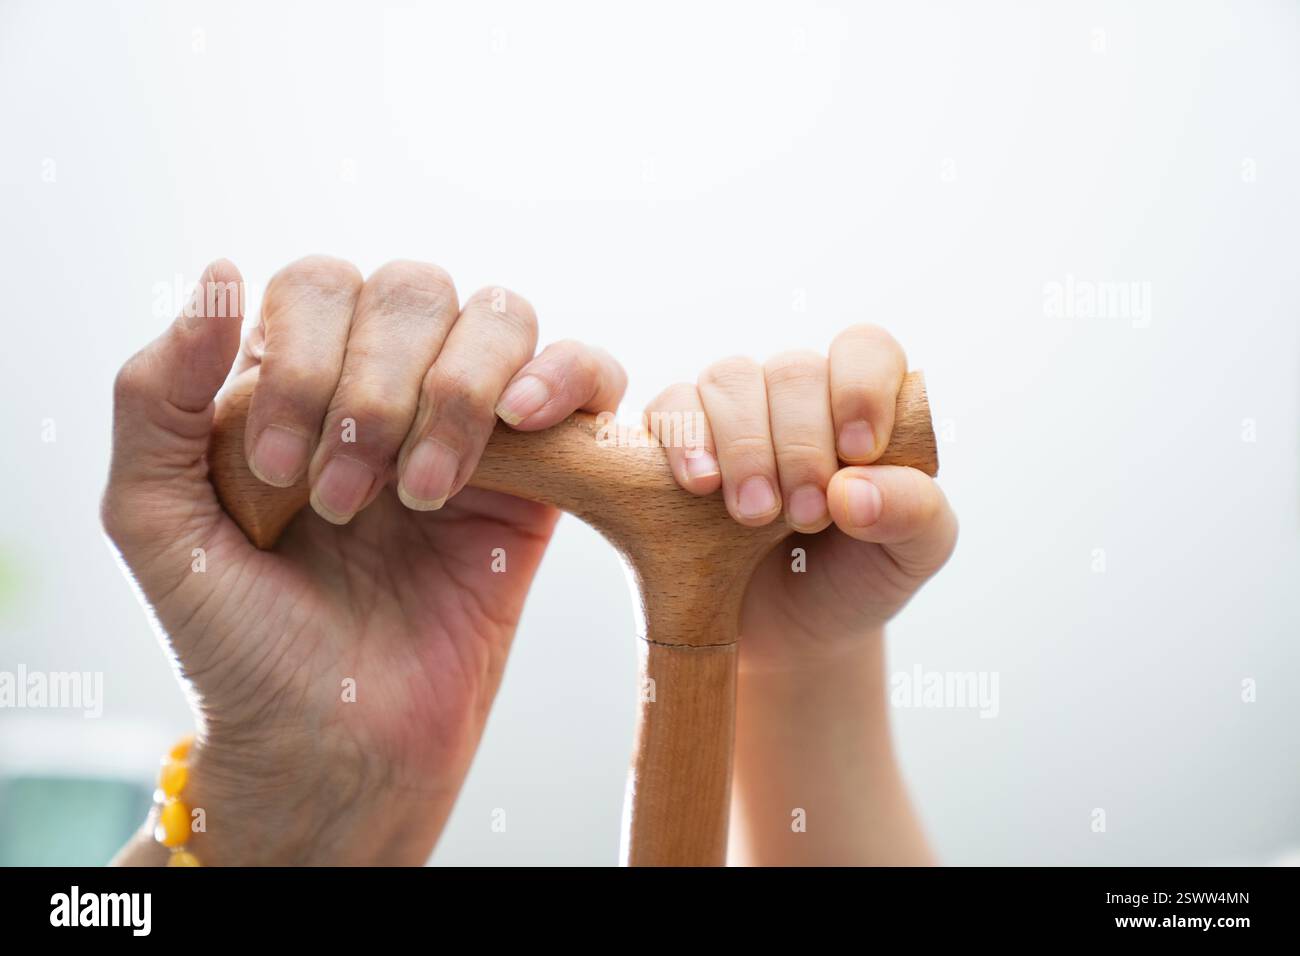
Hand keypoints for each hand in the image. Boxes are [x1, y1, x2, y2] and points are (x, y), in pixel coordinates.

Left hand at [103, 256, 624, 863]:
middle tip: (342, 501)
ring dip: (455, 394)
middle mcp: (389, 387)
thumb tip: (222, 271)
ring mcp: (473, 428)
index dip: (303, 357)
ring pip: (499, 317)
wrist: (335, 747)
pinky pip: (588, 377)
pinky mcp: (545, 476)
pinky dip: (564, 376)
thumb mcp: (156, 523)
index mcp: (299, 382)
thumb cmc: (242, 646)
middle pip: (413, 289)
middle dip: (375, 389)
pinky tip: (520, 423)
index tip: (276, 474)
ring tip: (421, 497)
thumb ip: (156, 397)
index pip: (320, 285)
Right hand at [644, 324, 956, 670]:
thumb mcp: (914, 554)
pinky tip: (700, 485)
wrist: (788, 636)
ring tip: (754, 514)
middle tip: (807, 516)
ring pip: (729, 381)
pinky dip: (685, 440)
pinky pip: (671, 408)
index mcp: (863, 405)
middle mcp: (798, 398)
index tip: (858, 454)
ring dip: (744, 446)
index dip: (859, 389)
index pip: (863, 350)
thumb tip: (853, 489)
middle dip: (801, 444)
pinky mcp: (678, 441)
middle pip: (793, 370)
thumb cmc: (858, 579)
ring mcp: (734, 414)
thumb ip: (912, 513)